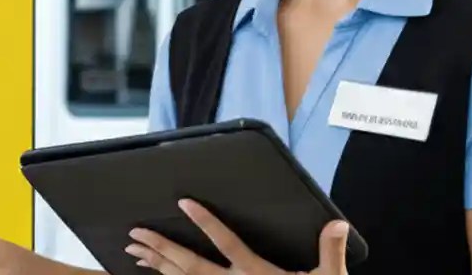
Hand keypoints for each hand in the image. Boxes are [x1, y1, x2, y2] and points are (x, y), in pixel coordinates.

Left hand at [125, 199, 349, 274]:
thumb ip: (330, 252)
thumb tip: (337, 224)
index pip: (228, 244)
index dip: (207, 224)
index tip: (185, 203)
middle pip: (192, 266)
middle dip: (162, 248)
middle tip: (135, 233)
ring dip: (158, 265)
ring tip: (134, 250)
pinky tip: (155, 270)